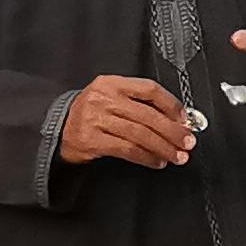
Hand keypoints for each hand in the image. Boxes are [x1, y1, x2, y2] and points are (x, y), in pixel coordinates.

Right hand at [57, 74, 195, 167]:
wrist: (57, 129)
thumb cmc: (90, 114)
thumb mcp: (110, 98)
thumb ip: (138, 104)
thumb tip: (175, 120)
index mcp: (112, 83)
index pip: (149, 89)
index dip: (171, 104)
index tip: (185, 118)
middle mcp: (104, 98)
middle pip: (147, 115)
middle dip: (172, 131)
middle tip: (188, 142)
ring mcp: (96, 119)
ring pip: (140, 134)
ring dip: (163, 147)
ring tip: (176, 156)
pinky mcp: (92, 140)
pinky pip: (127, 149)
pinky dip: (146, 157)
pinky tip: (156, 161)